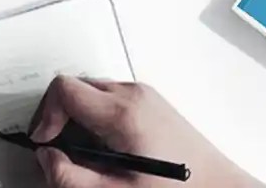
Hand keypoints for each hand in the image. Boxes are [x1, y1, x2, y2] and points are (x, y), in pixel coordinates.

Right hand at [30, 77, 261, 187]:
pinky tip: (108, 149)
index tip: (45, 142)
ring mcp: (144, 94)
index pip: (64, 89)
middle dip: (59, 117)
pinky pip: (110, 98)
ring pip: (91, 91)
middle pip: (75, 86)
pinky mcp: (150, 101)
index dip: (45, 115)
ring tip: (86, 154)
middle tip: (59, 150)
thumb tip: (47, 159)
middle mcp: (133, 94)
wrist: (220, 187)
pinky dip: (97, 117)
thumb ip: (72, 177)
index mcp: (123, 113)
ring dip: (78, 118)